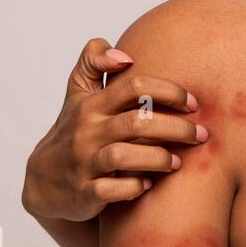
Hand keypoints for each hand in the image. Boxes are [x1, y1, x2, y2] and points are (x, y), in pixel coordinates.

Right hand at [22, 37, 206, 222]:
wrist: (44, 180)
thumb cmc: (74, 130)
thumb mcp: (77, 93)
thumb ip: (94, 61)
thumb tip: (124, 54)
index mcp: (92, 105)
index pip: (134, 86)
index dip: (169, 91)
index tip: (193, 104)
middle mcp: (87, 131)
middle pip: (136, 122)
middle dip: (176, 128)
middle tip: (202, 135)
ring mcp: (84, 162)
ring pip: (123, 155)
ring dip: (157, 158)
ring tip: (178, 162)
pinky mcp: (84, 192)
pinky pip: (109, 190)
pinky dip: (133, 188)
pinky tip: (149, 185)